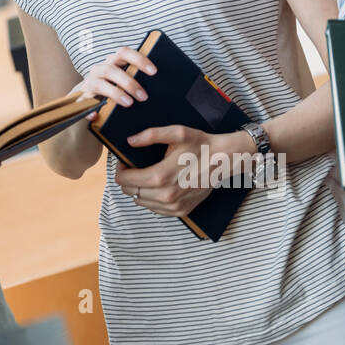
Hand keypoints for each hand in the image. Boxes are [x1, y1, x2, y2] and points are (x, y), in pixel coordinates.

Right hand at [74, 46, 155, 105]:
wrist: (88, 95)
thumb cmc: (113, 86)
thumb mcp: (124, 77)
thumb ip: (136, 76)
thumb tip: (162, 82)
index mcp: (112, 62)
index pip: (124, 52)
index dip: (138, 59)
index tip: (154, 71)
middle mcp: (100, 70)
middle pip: (112, 69)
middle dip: (129, 82)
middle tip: (144, 96)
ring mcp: (89, 84)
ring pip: (100, 85)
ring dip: (115, 93)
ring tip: (129, 104)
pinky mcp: (81, 98)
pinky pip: (83, 103)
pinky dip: (89, 109)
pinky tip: (96, 116)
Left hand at [114, 125, 242, 217]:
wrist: (224, 160)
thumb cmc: (200, 144)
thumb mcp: (176, 133)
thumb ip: (150, 135)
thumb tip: (130, 141)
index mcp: (160, 177)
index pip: (124, 180)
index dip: (120, 169)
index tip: (124, 161)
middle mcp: (165, 196)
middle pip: (130, 192)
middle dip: (127, 179)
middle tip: (133, 167)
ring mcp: (173, 206)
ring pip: (141, 202)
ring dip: (139, 190)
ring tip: (146, 175)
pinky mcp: (181, 211)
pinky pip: (155, 209)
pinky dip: (151, 199)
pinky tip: (158, 186)